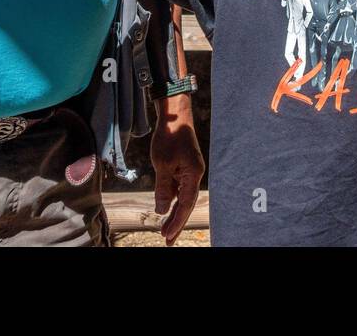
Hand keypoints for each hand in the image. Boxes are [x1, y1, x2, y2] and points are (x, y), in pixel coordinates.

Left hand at [150, 95, 204, 245]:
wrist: (175, 116)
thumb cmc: (170, 137)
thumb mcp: (162, 165)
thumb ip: (163, 188)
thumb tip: (162, 210)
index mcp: (193, 174)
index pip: (185, 204)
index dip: (176, 221)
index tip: (167, 236)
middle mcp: (194, 175)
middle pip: (186, 204)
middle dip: (177, 222)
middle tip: (168, 240)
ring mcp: (189, 171)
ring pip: (182, 197)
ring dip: (173, 212)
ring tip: (164, 230)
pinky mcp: (183, 167)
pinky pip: (178, 187)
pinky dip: (171, 198)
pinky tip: (164, 208)